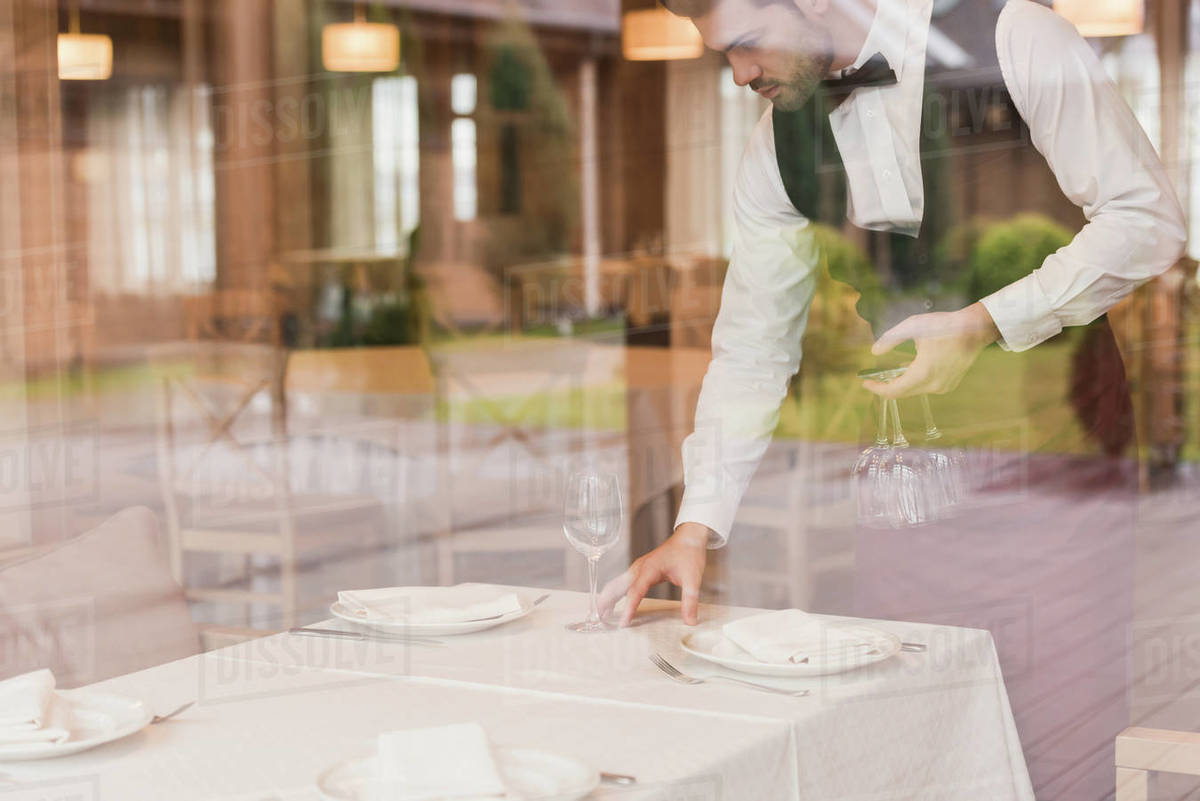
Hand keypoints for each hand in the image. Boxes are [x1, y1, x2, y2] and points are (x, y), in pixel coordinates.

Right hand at [597, 522, 709, 626]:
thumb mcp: (693, 579)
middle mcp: (640, 568)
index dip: (629, 608)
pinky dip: (616, 592)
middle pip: (618, 586)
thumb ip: (690, 601)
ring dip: (609, 596)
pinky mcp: (641, 569)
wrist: (689, 538)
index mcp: (650, 569)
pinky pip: (624, 582)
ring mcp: (639, 568)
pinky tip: (615, 601)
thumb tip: (690, 621)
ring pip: (618, 583)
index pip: (635, 591)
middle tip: (600, 618)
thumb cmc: (689, 553)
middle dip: (607, 601)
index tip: (623, 622)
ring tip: (602, 613)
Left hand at [862, 302, 999, 399]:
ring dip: (901, 383)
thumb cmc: (944, 326)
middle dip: (886, 387)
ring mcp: (943, 387)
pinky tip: (909, 370)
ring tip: (889, 374)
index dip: (877, 389)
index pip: (894, 390)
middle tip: (872, 380)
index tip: (865, 383)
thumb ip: (890, 339)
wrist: (974, 329)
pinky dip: (915, 381)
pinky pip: (926, 387)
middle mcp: (934, 385)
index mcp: (923, 373)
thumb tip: (875, 352)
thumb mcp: (912, 326)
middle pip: (903, 393)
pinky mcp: (949, 385)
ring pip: (914, 390)